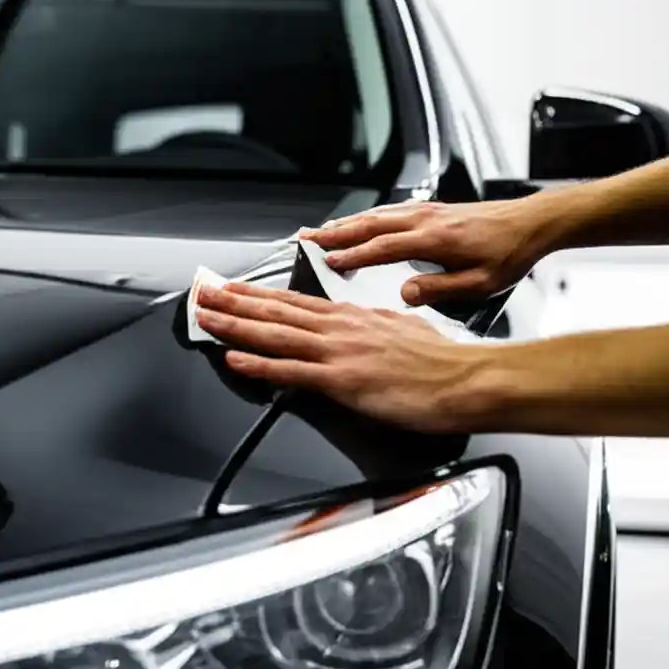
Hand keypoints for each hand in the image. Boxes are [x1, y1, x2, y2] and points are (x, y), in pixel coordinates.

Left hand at [196, 283, 489, 433]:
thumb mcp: (401, 328)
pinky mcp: (341, 380)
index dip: (257, 294)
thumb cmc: (441, 361)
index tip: (232, 287)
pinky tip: (234, 359)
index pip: (293, 300)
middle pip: (274, 311)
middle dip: (233, 302)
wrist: (465, 379)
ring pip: (274, 334)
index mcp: (352, 317)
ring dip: (235, 325)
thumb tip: (362, 328)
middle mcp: (339, 328)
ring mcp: (337, 352)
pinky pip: (290, 371)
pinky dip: (258, 365)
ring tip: (206, 317)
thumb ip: (373, 327)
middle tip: (202, 293)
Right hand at [301, 200, 550, 305]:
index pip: (382, 247)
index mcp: (435, 240)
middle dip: (336, 233)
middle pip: (370, 224)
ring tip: (321, 231)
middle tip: (307, 240)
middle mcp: (426, 220)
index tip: (327, 262)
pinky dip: (367, 216)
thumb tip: (405, 293)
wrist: (532, 223)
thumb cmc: (509, 254)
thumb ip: (440, 288)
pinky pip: (390, 210)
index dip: (352, 255)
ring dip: (346, 223)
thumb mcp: (480, 284)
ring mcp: (427, 211)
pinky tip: (358, 221)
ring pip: (377, 214)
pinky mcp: (432, 209)